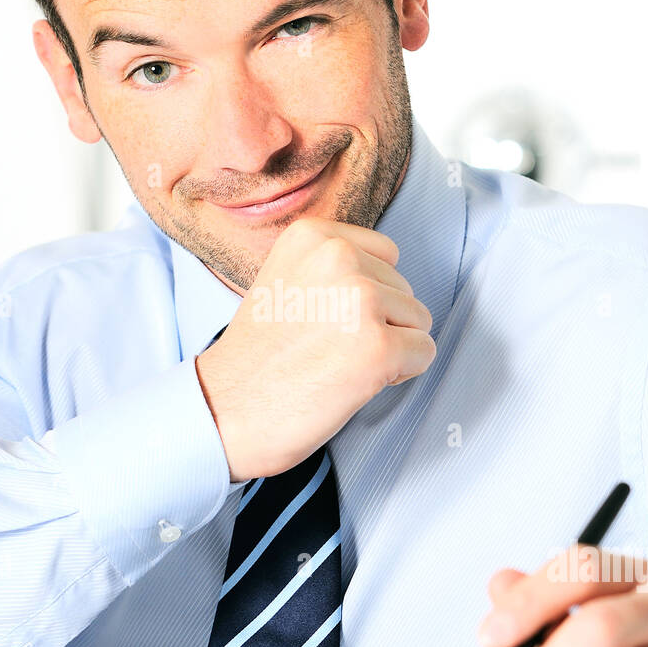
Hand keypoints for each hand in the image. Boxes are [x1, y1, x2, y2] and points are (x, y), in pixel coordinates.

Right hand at [196, 215, 434, 480]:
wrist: (225, 410)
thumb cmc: (257, 357)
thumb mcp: (285, 279)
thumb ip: (333, 268)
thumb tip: (387, 279)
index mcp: (314, 235)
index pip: (385, 257)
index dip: (365, 296)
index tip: (325, 320)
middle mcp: (339, 257)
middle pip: (404, 289)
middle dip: (378, 323)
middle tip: (326, 348)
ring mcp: (362, 301)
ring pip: (418, 321)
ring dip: (388, 348)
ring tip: (336, 363)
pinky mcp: (380, 346)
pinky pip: (423, 353)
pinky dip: (399, 374)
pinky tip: (353, 381)